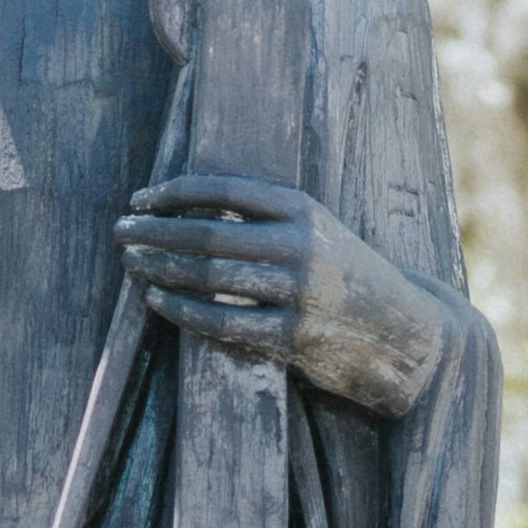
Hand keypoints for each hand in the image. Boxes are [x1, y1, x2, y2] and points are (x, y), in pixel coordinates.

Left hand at [117, 176, 444, 415]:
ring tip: (132, 264)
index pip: (224, 189)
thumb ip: (268, 218)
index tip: (140, 200)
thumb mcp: (320, 231)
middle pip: (209, 234)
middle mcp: (302, 245)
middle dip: (156, 232)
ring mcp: (299, 293)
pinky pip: (224, 323)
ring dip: (162, 269)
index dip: (174, 193)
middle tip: (121, 232)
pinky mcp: (294, 338)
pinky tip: (158, 302)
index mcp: (305, 209)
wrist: (405, 335)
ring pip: (211, 278)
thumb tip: (185, 209)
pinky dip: (183, 311)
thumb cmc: (349, 278)